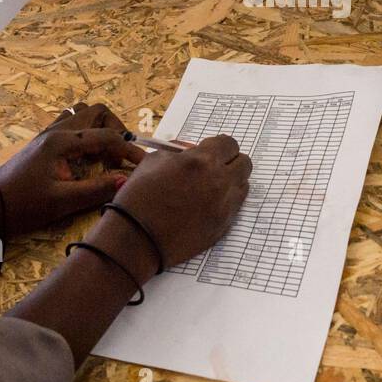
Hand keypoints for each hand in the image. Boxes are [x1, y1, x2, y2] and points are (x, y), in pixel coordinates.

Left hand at [0, 102, 146, 236]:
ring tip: (107, 154)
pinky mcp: (44, 143)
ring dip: (100, 128)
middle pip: (96, 112)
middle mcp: (57, 131)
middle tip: (122, 156)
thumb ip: (96, 189)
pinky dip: (87, 134)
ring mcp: (49, 134)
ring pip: (83, 114)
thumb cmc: (22, 204)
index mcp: (62, 142)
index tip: (143, 164)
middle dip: (116, 130)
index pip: (106, 136)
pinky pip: (72, 125)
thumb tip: (126, 181)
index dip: (128, 149)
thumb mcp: (61, 202)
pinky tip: (88, 156)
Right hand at [104, 135, 251, 267]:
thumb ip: (178, 153)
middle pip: (244, 163)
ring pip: (243, 185)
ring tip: (209, 187)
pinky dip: (226, 201)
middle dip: (230, 161)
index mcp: (201, 161)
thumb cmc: (139, 197)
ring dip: (230, 182)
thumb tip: (191, 151)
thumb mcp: (153, 161)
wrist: (136, 238)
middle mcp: (219, 181)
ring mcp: (224, 206)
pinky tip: (207, 204)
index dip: (219, 146)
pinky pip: (236, 206)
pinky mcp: (223, 225)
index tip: (211, 150)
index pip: (229, 144)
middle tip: (214, 167)